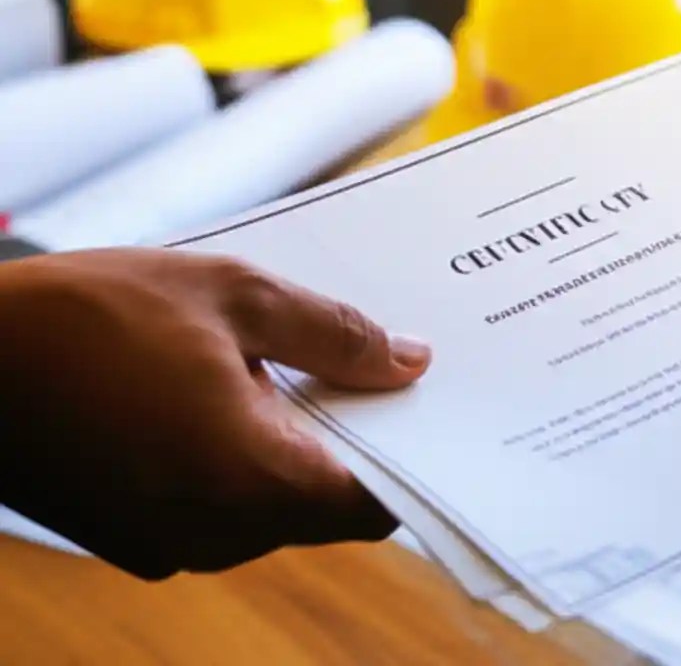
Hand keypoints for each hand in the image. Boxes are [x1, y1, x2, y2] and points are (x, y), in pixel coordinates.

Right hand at [0, 249, 430, 578]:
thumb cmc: (84, 316)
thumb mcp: (230, 295)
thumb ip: (333, 334)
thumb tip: (408, 362)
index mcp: (250, 481)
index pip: (376, 505)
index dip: (417, 461)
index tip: (437, 415)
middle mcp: (216, 533)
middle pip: (330, 509)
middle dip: (360, 445)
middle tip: (383, 373)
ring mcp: (170, 545)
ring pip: (276, 512)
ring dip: (298, 453)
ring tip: (309, 375)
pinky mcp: (135, 538)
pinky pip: (223, 512)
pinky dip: (246, 467)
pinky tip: (241, 401)